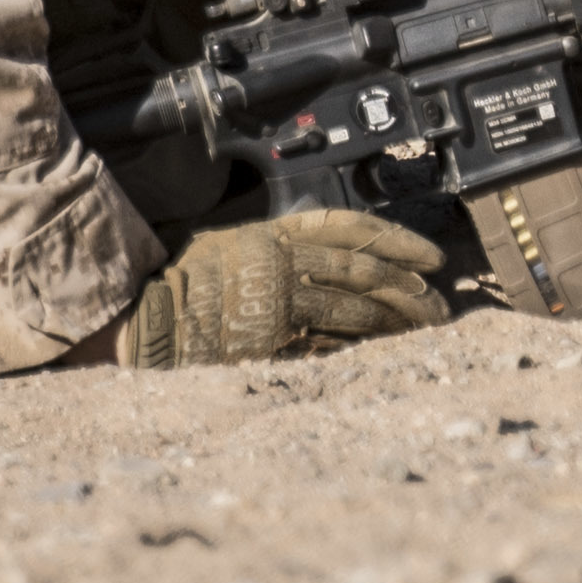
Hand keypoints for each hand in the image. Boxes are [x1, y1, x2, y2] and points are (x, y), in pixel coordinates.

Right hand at [116, 211, 446, 368]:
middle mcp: (282, 261)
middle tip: (439, 305)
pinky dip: (361, 348)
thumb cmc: (180, 288)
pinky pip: (329, 342)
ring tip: (426, 330)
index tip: (431, 257)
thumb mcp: (228, 248)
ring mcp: (278, 300)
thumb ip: (274, 249)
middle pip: (363, 270)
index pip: (349, 228)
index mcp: (272, 234)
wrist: (142, 321)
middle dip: (408, 288)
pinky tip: (386, 354)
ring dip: (395, 320)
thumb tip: (322, 259)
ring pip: (355, 307)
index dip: (396, 240)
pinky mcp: (272, 338)